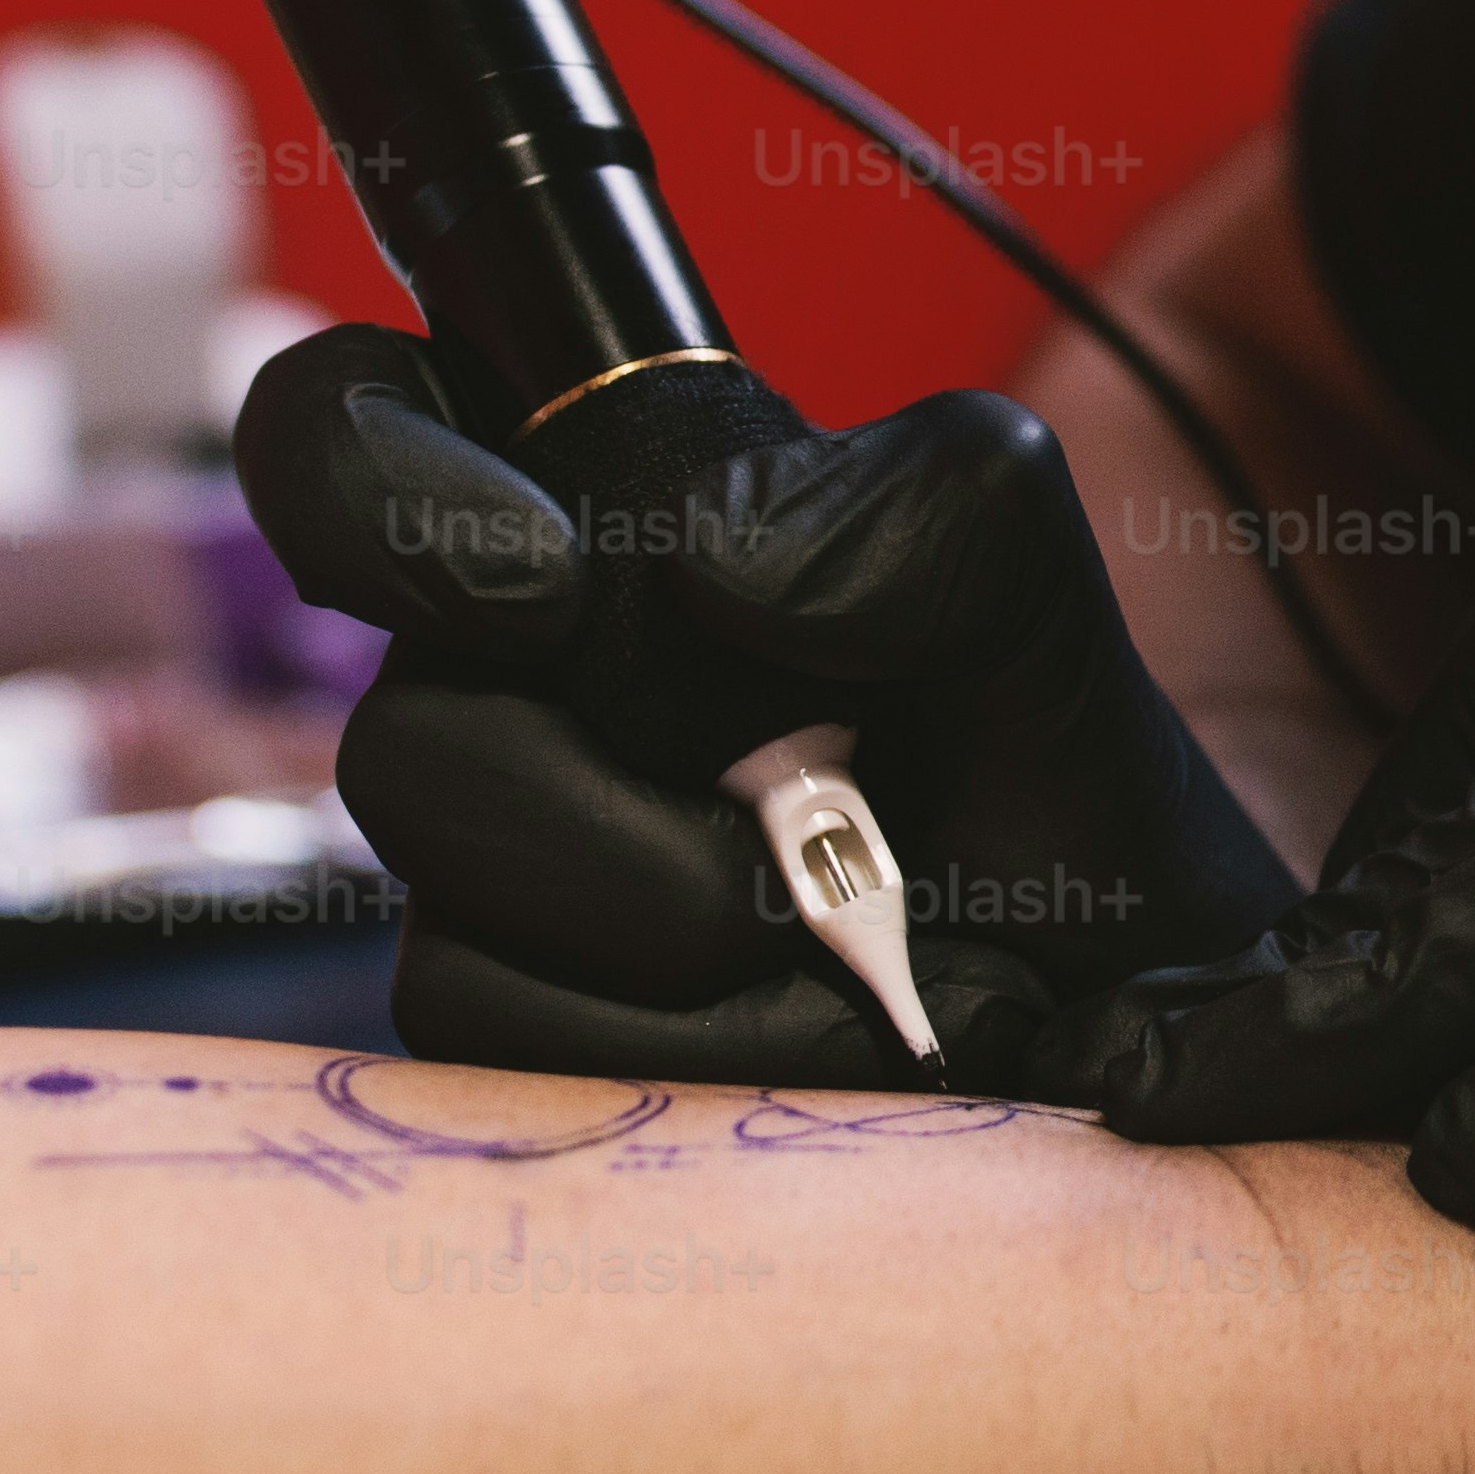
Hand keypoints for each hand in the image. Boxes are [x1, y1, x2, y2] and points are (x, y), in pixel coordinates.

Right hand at [238, 329, 1304, 1087]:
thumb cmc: (1039, 745)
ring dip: (677, 921)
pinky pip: (515, 1039)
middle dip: (592, 800)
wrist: (1129, 976)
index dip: (367, 486)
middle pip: (397, 734)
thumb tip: (707, 563)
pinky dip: (696, 1041)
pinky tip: (828, 1021)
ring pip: (452, 907)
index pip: (345, 432)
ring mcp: (499, 866)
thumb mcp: (1018, 567)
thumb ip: (901, 508)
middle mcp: (503, 690)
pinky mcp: (530, 1024)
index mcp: (576, 520)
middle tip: (766, 808)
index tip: (547, 585)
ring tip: (851, 930)